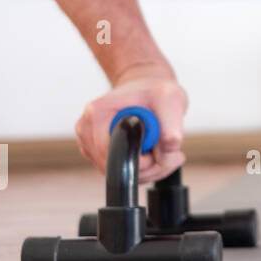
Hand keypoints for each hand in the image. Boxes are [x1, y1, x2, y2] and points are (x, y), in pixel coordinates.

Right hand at [75, 65, 186, 182]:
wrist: (146, 87)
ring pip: (120, 173)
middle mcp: (87, 129)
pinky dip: (143, 169)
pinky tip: (155, 152)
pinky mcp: (99, 153)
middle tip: (172, 153)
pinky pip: (121, 171)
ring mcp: (90, 143)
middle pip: (114, 168)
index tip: (161, 150)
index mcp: (98, 113)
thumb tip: (171, 145)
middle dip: (150, 167)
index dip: (140, 161)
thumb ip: (172, 123)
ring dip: (149, 169)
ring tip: (165, 149)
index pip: (112, 154)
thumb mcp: (170, 98)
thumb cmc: (155, 90)